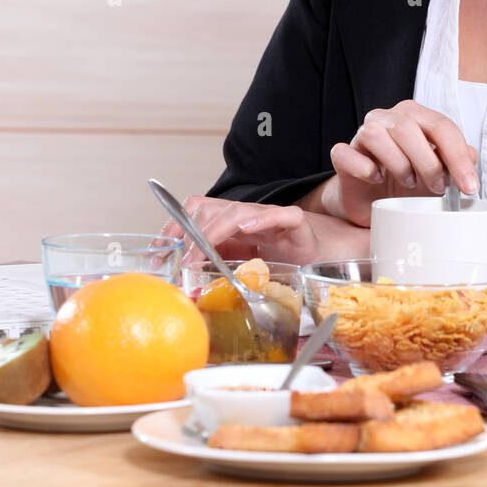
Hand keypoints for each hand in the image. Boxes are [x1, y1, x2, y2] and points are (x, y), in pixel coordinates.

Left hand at [157, 194, 369, 265]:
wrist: (328, 256)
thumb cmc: (286, 261)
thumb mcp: (245, 265)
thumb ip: (219, 264)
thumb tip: (185, 278)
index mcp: (233, 224)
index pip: (196, 211)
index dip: (175, 225)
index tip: (158, 248)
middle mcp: (249, 216)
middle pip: (210, 208)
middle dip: (189, 230)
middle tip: (179, 259)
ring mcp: (272, 218)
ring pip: (238, 211)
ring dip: (215, 231)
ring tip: (201, 252)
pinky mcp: (296, 224)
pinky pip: (280, 215)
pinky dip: (263, 220)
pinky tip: (248, 229)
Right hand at [320, 101, 479, 226]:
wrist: (373, 202)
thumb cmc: (407, 182)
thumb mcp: (438, 173)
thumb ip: (456, 161)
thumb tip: (471, 156)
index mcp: (414, 117)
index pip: (441, 126)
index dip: (458, 157)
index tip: (469, 186)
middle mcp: (387, 119)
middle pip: (408, 127)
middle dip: (428, 162)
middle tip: (438, 188)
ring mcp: (361, 134)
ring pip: (375, 134)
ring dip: (397, 163)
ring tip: (408, 183)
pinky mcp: (342, 155)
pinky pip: (345, 153)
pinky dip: (364, 168)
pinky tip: (377, 179)